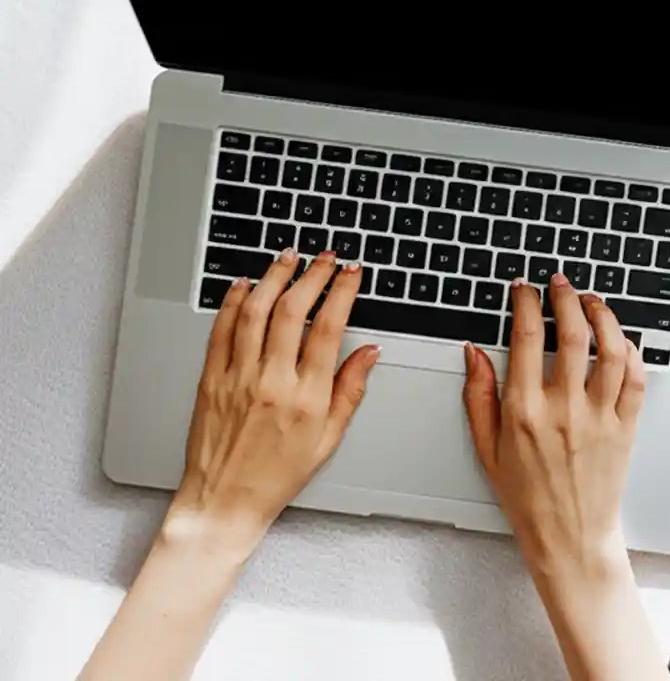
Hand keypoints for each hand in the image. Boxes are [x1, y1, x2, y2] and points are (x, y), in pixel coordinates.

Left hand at [168, 249, 379, 557]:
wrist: (225, 500)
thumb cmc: (278, 476)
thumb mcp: (329, 438)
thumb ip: (351, 390)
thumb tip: (370, 353)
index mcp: (307, 398)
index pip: (329, 329)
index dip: (342, 292)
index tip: (351, 273)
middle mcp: (271, 382)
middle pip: (292, 311)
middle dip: (312, 275)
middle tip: (325, 257)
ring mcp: (237, 378)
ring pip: (254, 311)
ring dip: (273, 277)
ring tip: (288, 258)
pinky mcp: (210, 379)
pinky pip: (221, 330)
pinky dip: (233, 301)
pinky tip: (245, 285)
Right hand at [462, 273, 645, 579]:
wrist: (569, 536)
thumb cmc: (527, 497)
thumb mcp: (486, 448)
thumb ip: (477, 396)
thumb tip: (473, 352)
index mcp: (524, 411)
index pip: (524, 337)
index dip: (525, 303)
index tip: (524, 289)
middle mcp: (564, 410)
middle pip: (571, 333)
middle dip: (565, 297)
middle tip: (560, 283)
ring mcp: (599, 418)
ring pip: (610, 350)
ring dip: (603, 316)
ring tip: (592, 302)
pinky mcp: (626, 428)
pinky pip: (636, 379)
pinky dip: (631, 352)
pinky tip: (619, 340)